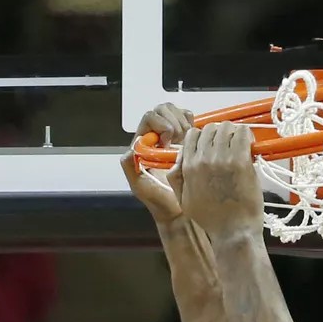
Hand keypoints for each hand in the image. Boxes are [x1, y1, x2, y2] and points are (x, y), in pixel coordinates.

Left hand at [124, 104, 198, 225]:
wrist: (181, 211)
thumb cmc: (161, 201)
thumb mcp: (140, 187)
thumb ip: (129, 168)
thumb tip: (130, 150)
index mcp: (143, 145)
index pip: (149, 118)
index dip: (161, 124)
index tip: (168, 142)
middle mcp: (157, 138)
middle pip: (162, 109)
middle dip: (174, 121)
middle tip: (179, 141)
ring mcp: (173, 137)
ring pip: (176, 111)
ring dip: (183, 123)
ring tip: (186, 142)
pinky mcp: (187, 139)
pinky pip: (188, 119)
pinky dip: (192, 123)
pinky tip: (193, 140)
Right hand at [175, 122, 264, 239]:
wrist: (234, 232)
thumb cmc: (212, 219)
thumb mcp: (184, 200)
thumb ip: (177, 179)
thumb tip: (178, 160)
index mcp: (189, 166)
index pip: (193, 135)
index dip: (205, 138)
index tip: (215, 146)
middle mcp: (203, 159)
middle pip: (210, 129)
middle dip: (221, 134)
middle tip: (231, 146)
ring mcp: (222, 159)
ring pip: (226, 128)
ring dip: (235, 133)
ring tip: (241, 146)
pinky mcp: (241, 162)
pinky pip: (242, 134)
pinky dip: (247, 136)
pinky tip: (250, 147)